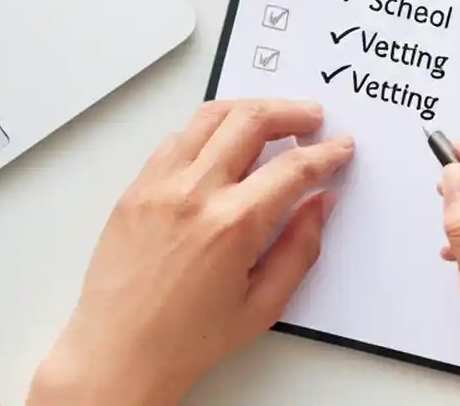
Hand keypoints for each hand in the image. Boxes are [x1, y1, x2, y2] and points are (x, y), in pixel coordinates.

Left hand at [28, 99, 352, 405]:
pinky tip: (222, 140)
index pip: (293, 167)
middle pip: (252, 121)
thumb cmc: (186, 339)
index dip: (326, 152)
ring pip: (210, 116)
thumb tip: (320, 203)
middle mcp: (194, 193)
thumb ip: (300, 247)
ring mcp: (159, 185)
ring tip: (270, 116)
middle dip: (291, 112)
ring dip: (248, 108)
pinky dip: (206, 128)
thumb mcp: (263, 304)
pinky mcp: (136, 187)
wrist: (120, 351)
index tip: (339, 147)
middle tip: (311, 118)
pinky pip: (176, 138)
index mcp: (233, 225)